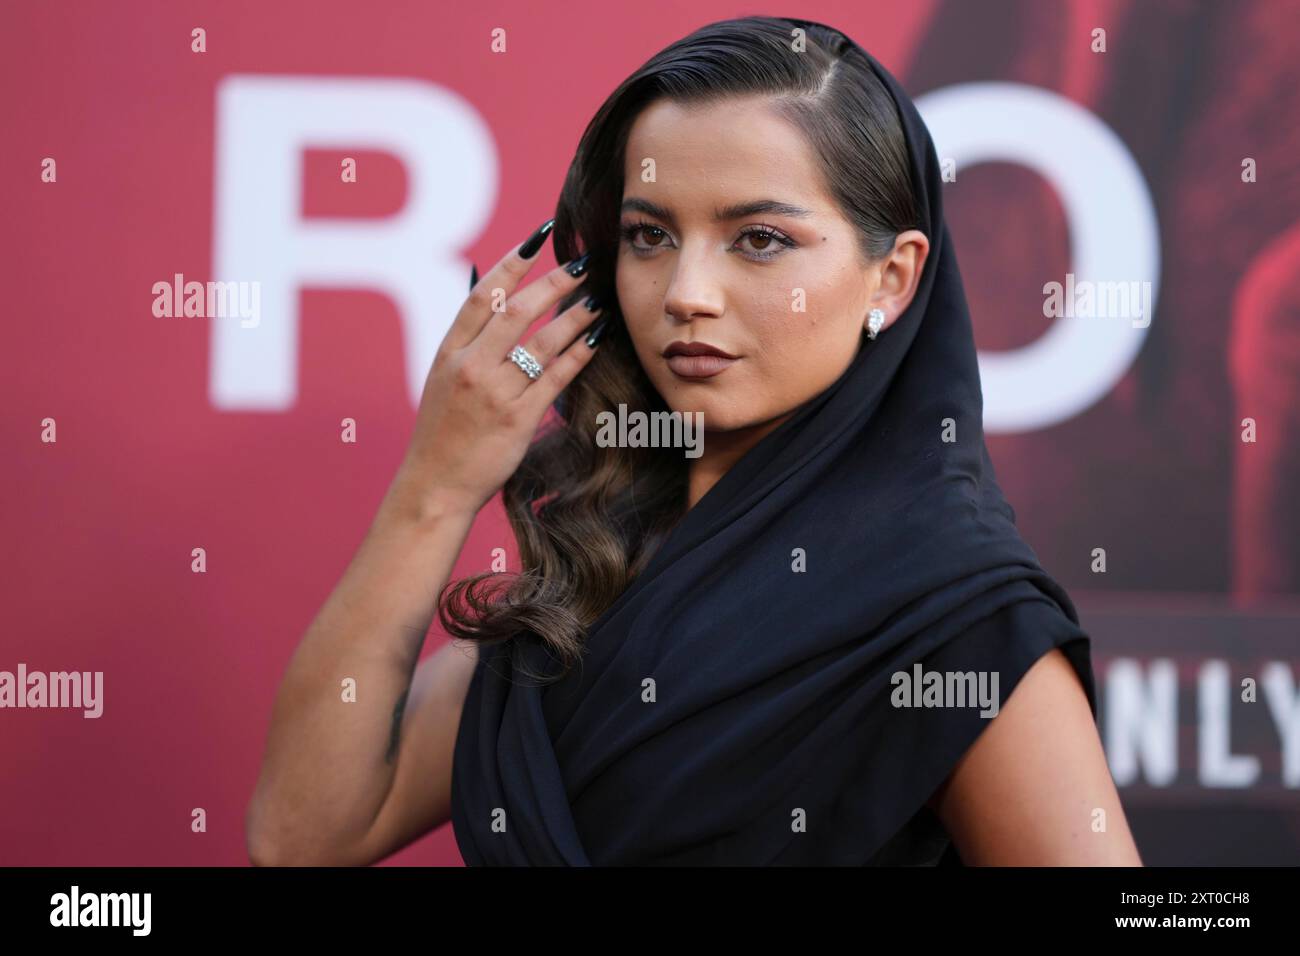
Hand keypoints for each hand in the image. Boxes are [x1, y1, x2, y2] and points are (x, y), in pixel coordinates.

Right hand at [395, 220, 604, 517]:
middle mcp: (470, 366)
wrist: (435, 485)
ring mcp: (494, 393)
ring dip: (575, 313)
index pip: (484, 295)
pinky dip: (580, 353)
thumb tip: (496, 300)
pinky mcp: (517, 419)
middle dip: (555, 281)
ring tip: (598, 294)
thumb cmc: (443, 434)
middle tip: (583, 260)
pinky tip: (598, 336)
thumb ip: (468, 344)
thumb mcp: (442, 381)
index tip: (539, 238)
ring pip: (542, 340)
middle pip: (518, 310)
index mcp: (449, 352)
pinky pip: (556, 377)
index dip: (513, 262)